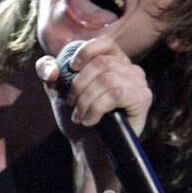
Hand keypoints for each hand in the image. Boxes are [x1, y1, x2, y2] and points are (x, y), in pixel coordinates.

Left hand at [35, 35, 152, 141]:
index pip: (106, 43)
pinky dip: (97, 108)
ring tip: (79, 116)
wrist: (89, 149)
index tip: (71, 68)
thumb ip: (49, 72)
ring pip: (107, 79)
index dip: (86, 52)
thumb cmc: (78, 119)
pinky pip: (116, 94)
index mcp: (115, 62)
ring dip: (86, 100)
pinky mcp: (143, 99)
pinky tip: (90, 121)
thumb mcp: (58, 91)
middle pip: (101, 63)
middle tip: (72, 103)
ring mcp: (140, 83)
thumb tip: (52, 69)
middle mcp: (131, 70)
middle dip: (79, 85)